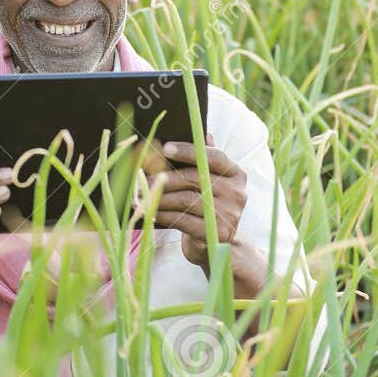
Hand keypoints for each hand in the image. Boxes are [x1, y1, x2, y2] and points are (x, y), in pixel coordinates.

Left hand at [144, 136, 267, 299]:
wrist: (214, 244)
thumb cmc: (205, 205)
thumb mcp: (208, 182)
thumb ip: (204, 158)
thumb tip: (201, 132)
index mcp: (236, 174)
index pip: (214, 156)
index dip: (189, 151)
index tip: (165, 147)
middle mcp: (237, 193)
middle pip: (195, 178)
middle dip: (164, 178)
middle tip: (141, 178)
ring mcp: (229, 215)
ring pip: (186, 200)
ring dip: (158, 197)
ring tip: (139, 196)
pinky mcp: (216, 234)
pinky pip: (183, 220)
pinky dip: (163, 215)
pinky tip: (149, 212)